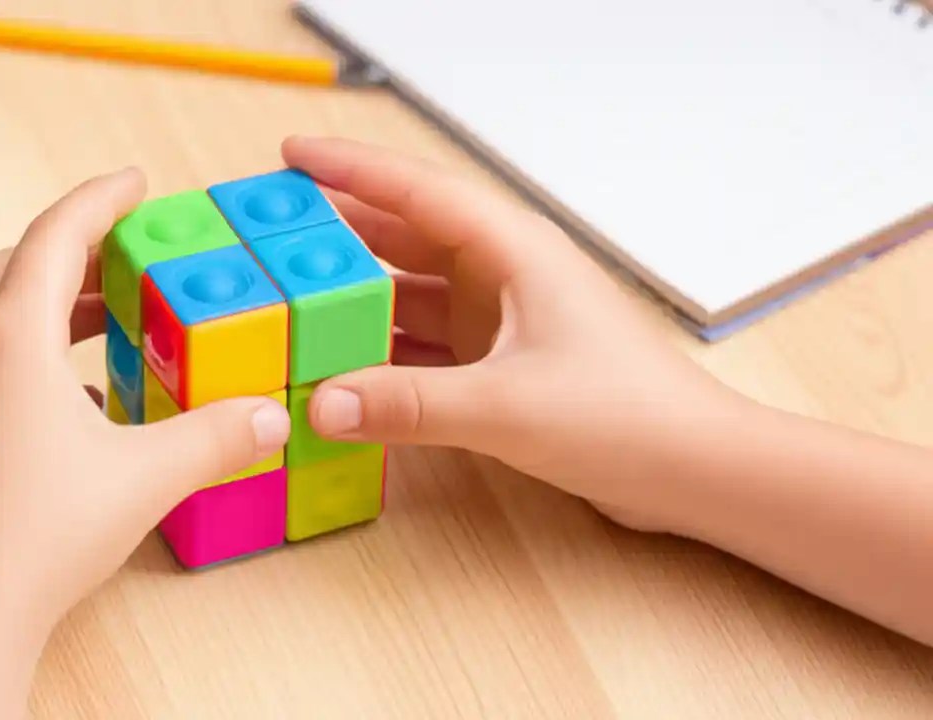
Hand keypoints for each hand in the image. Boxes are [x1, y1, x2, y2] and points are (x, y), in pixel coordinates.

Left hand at [0, 168, 288, 718]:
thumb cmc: (39, 537)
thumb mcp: (147, 478)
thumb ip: (216, 438)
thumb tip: (269, 418)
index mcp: (9, 340)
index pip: (55, 237)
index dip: (99, 200)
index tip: (132, 182)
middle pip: (4, 271)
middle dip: (61, 256)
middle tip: (115, 266)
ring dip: (30, 317)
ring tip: (91, 345)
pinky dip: (2, 374)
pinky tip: (47, 421)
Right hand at [283, 136, 745, 532]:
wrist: (692, 469)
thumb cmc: (628, 417)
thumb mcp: (507, 407)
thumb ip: (410, 403)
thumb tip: (324, 402)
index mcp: (513, 251)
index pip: (416, 192)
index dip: (350, 169)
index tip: (291, 155)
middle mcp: (504, 274)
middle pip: (404, 237)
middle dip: (338, 233)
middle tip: (268, 235)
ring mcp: (502, 318)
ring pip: (410, 292)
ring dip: (356, 297)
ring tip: (291, 298)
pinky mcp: (501, 362)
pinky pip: (423, 342)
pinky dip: (382, 349)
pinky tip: (342, 362)